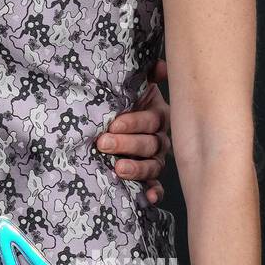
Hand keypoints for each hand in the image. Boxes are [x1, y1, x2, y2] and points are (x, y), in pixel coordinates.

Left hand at [95, 58, 170, 203]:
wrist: (112, 123)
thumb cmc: (123, 104)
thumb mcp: (132, 88)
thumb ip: (145, 76)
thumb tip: (161, 66)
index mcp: (158, 117)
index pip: (151, 120)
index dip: (134, 122)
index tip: (114, 123)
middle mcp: (160, 140)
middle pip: (149, 144)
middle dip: (126, 144)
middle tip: (103, 143)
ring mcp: (156, 160)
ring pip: (152, 166)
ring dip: (137, 169)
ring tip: (118, 169)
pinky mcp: (149, 179)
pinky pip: (156, 187)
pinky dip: (153, 193)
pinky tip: (147, 197)